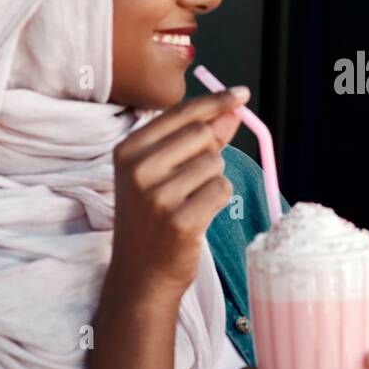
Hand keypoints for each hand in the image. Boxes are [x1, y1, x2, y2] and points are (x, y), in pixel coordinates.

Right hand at [107, 88, 247, 302]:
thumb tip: (231, 111)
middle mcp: (137, 169)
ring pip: (215, 164)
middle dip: (211, 152)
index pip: (181, 112)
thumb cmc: (154, 218)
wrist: (141, 274)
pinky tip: (197, 216)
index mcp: (128, 150)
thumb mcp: (163, 172)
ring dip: (213, 180)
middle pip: (202, 134)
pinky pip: (221, 191)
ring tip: (189, 202)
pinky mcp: (180, 221)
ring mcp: (157, 197)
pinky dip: (218, 200)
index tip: (241, 94)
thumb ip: (198, 139)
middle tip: (193, 179)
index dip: (216, 100)